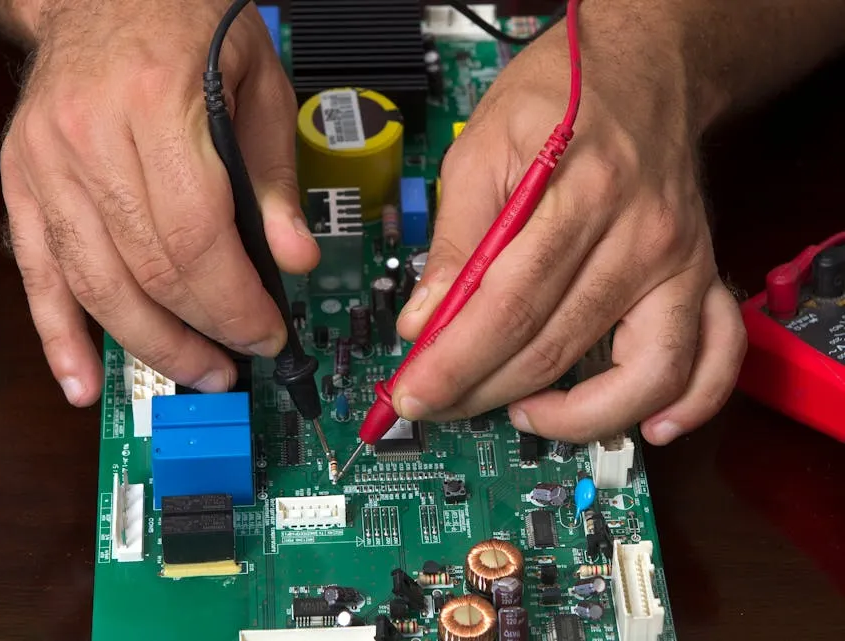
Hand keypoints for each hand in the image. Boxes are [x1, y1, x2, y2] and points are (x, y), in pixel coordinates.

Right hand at [0, 1, 317, 405]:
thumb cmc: (190, 21)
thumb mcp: (260, 85)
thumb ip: (275, 179)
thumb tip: (295, 261)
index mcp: (159, 108)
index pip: (198, 241)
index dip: (235, 304)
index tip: (266, 335)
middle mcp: (91, 138)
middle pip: (148, 271)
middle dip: (201, 333)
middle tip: (236, 365)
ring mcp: (47, 163)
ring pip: (95, 284)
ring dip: (147, 345)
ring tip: (193, 374)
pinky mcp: (23, 180)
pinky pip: (37, 271)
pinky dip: (58, 333)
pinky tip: (82, 381)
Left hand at [392, 28, 746, 444]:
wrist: (646, 66)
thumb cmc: (561, 97)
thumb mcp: (482, 145)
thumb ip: (454, 237)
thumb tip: (423, 320)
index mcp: (579, 194)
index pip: (507, 304)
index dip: (454, 363)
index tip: (414, 394)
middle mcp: (641, 236)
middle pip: (556, 346)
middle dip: (482, 391)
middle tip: (440, 404)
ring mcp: (681, 262)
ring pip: (642, 375)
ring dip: (574, 418)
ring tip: (521, 414)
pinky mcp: (703, 276)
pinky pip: (717, 357)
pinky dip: (690, 405)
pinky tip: (647, 427)